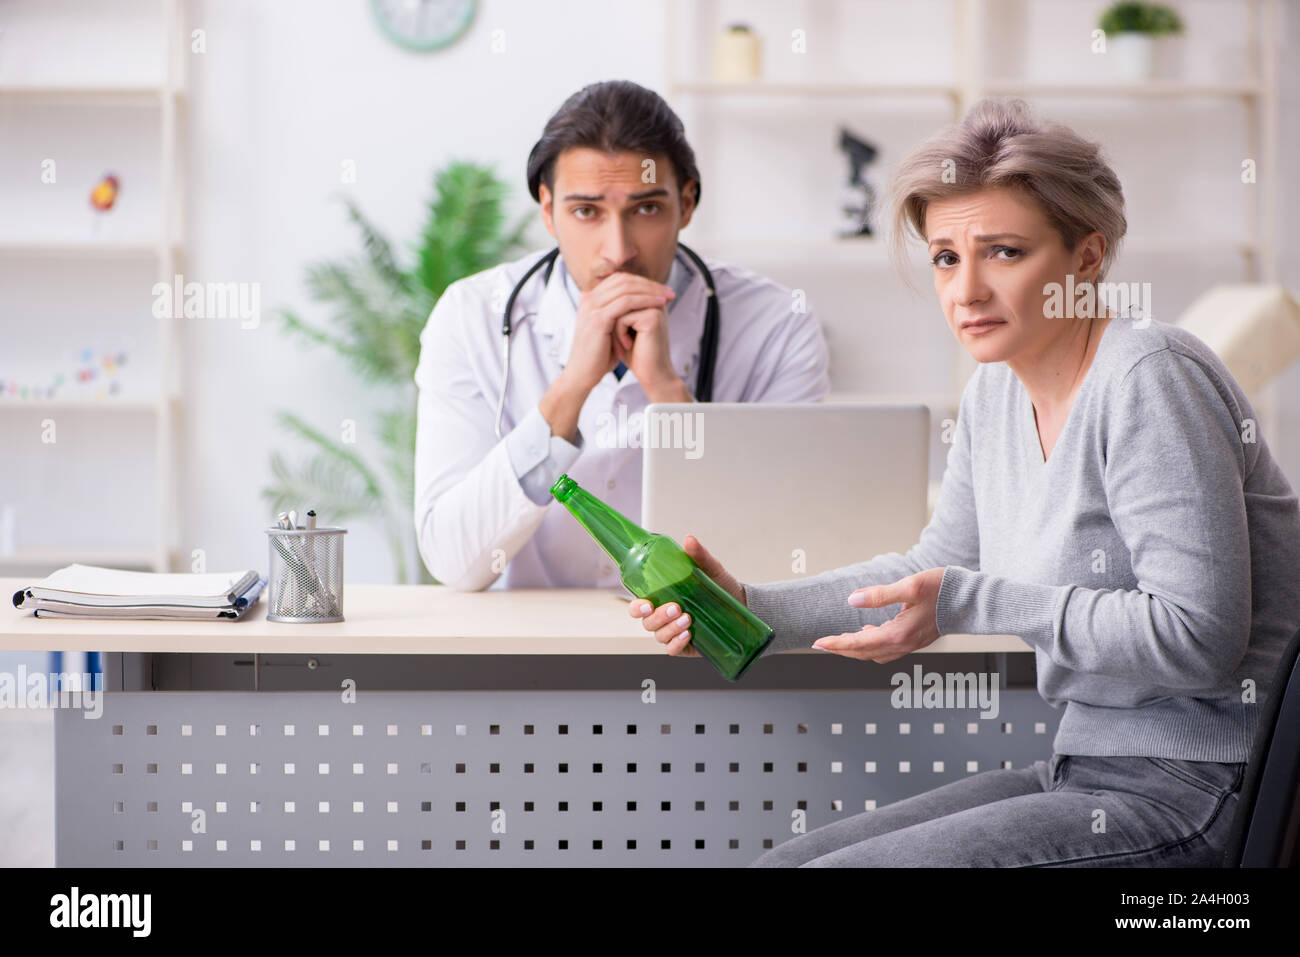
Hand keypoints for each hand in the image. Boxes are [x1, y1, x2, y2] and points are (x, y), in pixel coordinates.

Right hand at [566, 272, 674, 392]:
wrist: (582, 374)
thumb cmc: (599, 356)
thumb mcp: (609, 330)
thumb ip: (619, 315)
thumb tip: (640, 306)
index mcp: (590, 299)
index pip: (619, 279)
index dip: (642, 282)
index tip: (662, 291)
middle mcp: (589, 298)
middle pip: (623, 280)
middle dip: (649, 284)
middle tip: (669, 291)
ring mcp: (592, 307)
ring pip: (626, 288)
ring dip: (650, 291)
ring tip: (668, 297)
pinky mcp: (598, 318)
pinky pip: (626, 302)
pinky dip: (645, 301)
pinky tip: (659, 305)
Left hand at [611, 291, 679, 395]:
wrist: (650, 374)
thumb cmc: (633, 353)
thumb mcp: (618, 326)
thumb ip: (609, 307)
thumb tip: (585, 292)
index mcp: (648, 298)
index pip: (618, 291)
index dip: (609, 312)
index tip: (611, 332)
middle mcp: (653, 299)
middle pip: (618, 298)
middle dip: (611, 320)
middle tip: (613, 339)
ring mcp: (654, 306)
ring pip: (618, 308)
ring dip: (613, 329)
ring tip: (619, 344)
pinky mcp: (653, 317)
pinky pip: (623, 319)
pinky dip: (619, 335)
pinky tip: (627, 347)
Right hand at [628, 535, 744, 657]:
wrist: (742, 605)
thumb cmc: (721, 586)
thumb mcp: (710, 569)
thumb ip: (698, 555)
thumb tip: (689, 539)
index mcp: (663, 597)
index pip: (639, 605)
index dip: (636, 607)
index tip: (646, 604)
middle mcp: (664, 617)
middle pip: (646, 622)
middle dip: (658, 617)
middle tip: (676, 607)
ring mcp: (674, 632)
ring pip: (659, 635)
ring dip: (670, 628)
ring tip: (688, 618)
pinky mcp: (686, 646)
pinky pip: (673, 650)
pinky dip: (676, 644)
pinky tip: (687, 635)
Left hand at [811, 567, 946, 662]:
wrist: (971, 600)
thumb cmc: (944, 590)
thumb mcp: (910, 586)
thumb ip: (880, 595)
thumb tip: (853, 600)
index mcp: (899, 634)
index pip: (858, 644)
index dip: (836, 644)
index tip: (818, 643)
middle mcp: (903, 644)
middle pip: (863, 653)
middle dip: (841, 649)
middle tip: (821, 644)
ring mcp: (910, 644)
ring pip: (874, 654)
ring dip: (855, 649)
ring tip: (839, 640)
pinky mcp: (915, 640)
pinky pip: (886, 649)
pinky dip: (871, 645)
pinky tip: (867, 633)